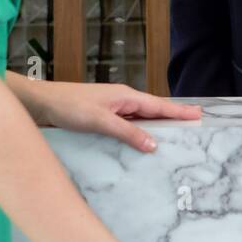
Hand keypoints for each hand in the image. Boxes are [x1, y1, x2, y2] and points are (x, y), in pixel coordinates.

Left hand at [42, 82, 201, 151]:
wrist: (42, 104)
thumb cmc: (68, 105)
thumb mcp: (100, 120)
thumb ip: (127, 132)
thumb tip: (153, 144)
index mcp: (126, 96)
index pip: (159, 106)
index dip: (179, 111)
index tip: (199, 114)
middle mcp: (122, 101)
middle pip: (153, 111)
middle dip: (173, 117)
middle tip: (194, 122)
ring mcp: (112, 110)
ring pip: (140, 119)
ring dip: (156, 126)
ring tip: (173, 133)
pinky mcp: (102, 119)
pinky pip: (127, 126)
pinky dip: (138, 133)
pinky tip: (140, 141)